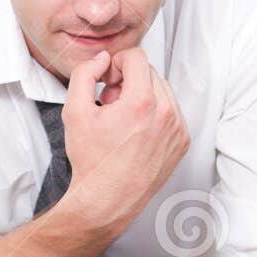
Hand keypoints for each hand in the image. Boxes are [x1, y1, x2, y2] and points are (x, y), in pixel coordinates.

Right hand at [60, 47, 189, 228]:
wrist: (107, 199)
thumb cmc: (92, 161)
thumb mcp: (74, 111)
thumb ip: (85, 74)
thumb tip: (101, 59)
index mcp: (142, 102)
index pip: (137, 57)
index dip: (117, 63)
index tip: (107, 79)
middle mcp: (166, 114)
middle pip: (150, 72)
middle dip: (128, 80)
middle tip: (110, 102)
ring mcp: (178, 128)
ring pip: (163, 90)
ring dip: (143, 95)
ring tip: (123, 118)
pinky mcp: (182, 141)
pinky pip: (172, 111)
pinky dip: (155, 112)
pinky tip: (136, 130)